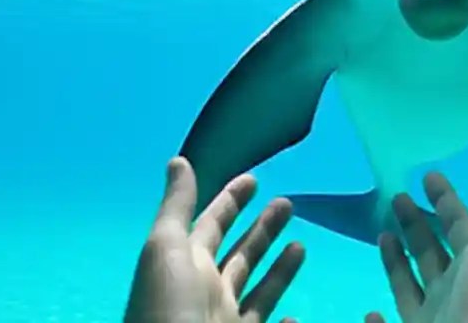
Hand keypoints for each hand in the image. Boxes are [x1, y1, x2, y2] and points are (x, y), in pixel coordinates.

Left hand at [124, 156, 305, 322]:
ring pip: (259, 291)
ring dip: (279, 268)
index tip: (254, 178)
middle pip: (239, 254)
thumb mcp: (166, 250)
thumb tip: (179, 160)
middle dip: (262, 229)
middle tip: (289, 203)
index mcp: (186, 265)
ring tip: (302, 243)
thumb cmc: (167, 310)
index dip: (230, 200)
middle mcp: (207, 293)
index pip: (211, 224)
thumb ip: (176, 207)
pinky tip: (299, 315)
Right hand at [365, 123, 467, 322]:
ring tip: (380, 234)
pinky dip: (381, 318)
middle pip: (437, 249)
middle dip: (418, 221)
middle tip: (396, 194)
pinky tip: (368, 312)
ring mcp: (439, 318)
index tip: (428, 172)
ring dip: (398, 259)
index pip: (464, 220)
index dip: (448, 196)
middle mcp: (463, 287)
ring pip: (414, 282)